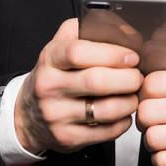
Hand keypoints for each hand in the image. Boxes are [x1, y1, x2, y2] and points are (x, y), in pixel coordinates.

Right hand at [14, 17, 143, 155]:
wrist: (28, 115)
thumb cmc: (54, 76)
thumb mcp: (60, 47)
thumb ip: (85, 31)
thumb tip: (121, 28)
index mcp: (50, 59)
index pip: (79, 52)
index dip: (112, 53)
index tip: (131, 56)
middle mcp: (49, 87)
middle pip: (97, 81)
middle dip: (128, 78)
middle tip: (138, 77)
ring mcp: (57, 114)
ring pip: (106, 109)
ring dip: (130, 101)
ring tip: (134, 95)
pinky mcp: (68, 137)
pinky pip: (107, 131)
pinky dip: (123, 121)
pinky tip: (123, 113)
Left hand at [135, 67, 165, 165]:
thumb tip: (144, 90)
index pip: (153, 83)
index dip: (145, 95)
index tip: (150, 102)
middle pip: (147, 112)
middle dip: (145, 121)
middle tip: (154, 124)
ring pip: (153, 138)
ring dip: (153, 143)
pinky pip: (164, 161)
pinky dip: (162, 161)